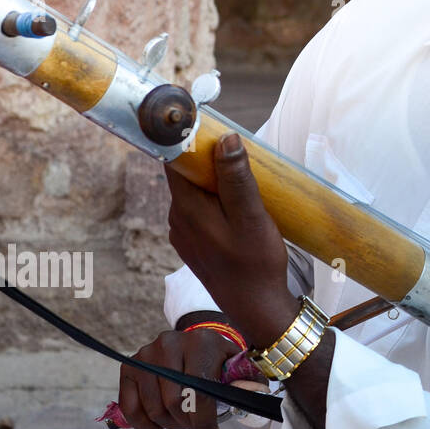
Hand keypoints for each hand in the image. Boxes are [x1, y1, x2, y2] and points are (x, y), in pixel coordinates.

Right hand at [117, 328, 237, 428]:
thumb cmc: (217, 358)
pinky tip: (159, 423)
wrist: (193, 341)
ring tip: (181, 419)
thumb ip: (247, 380)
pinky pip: (131, 408)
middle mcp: (170, 344)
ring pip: (154, 409)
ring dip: (169, 424)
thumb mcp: (235, 364)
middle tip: (196, 425)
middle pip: (175, 403)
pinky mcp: (129, 367)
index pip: (199, 390)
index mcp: (201, 342)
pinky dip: (145, 424)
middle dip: (187, 423)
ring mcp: (146, 354)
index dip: (204, 421)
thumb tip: (253, 394)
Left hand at [164, 133, 298, 346]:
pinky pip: (200, 209)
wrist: (257, 308)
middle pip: (185, 173)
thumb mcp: (252, 218)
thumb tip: (225, 139)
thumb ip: (237, 179)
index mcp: (187, 208)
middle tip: (241, 150)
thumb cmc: (257, 263)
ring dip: (214, 180)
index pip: (173, 158)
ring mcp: (183, 233)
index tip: (205, 120)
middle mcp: (177, 218)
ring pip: (194, 192)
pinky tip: (240, 206)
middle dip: (208, 158)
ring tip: (246, 178)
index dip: (185, 136)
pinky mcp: (194, 243)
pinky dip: (216, 199)